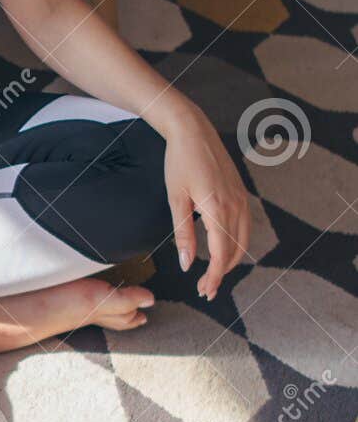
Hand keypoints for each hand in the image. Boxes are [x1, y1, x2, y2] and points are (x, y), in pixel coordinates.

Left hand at [164, 107, 250, 300]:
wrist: (192, 130)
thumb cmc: (180, 162)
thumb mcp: (176, 199)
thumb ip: (183, 233)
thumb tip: (187, 265)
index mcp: (218, 208)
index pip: (222, 254)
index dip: (215, 277)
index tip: (206, 292)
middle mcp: (235, 205)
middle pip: (235, 251)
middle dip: (222, 273)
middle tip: (204, 288)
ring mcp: (242, 198)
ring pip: (243, 240)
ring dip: (230, 260)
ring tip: (212, 273)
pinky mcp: (241, 192)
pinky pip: (244, 226)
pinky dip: (236, 243)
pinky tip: (222, 248)